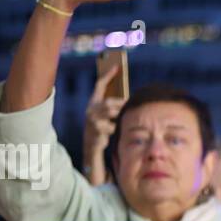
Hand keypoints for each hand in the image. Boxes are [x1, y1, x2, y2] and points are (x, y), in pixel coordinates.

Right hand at [82, 65, 124, 184]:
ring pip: (109, 113)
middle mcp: (90, 112)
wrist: (93, 155)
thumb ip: (116, 110)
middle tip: (130, 108)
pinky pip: (110, 128)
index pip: (99, 86)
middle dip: (120, 105)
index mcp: (93, 105)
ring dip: (119, 117)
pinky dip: (116, 130)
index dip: (107, 76)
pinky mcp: (95, 136)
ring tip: (125, 122)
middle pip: (107, 102)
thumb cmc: (105, 135)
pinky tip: (118, 134)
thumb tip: (131, 100)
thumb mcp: (110, 120)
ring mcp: (91, 124)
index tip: (116, 66)